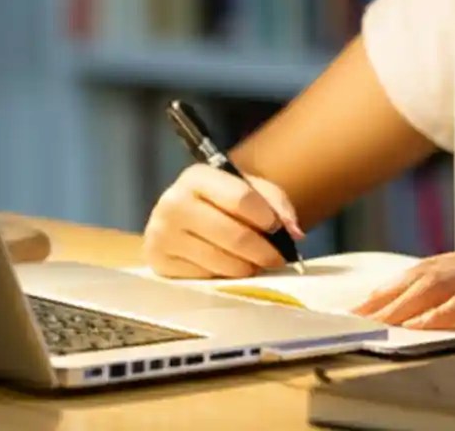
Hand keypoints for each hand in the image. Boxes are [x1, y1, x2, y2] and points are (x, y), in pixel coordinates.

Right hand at [143, 164, 304, 278]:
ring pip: (222, 261)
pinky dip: (226, 277)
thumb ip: (275, 204)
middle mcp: (173, 203)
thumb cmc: (220, 201)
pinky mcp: (160, 262)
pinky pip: (206, 278)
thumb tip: (294, 233)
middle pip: (234, 234)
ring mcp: (162, 234)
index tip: (279, 229)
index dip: (266, 216)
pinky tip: (231, 268)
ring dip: (248, 267)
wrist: (182, 216)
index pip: (240, 198)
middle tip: (278, 258)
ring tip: (256, 263)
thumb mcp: (248, 189)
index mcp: (196, 177)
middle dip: (264, 251)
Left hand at [351, 230, 454, 328]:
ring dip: (400, 301)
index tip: (372, 298)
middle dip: (386, 292)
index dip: (398, 282)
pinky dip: (440, 311)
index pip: (433, 266)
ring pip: (436, 282)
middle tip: (355, 310)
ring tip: (372, 317)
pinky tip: (420, 323)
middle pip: (423, 271)